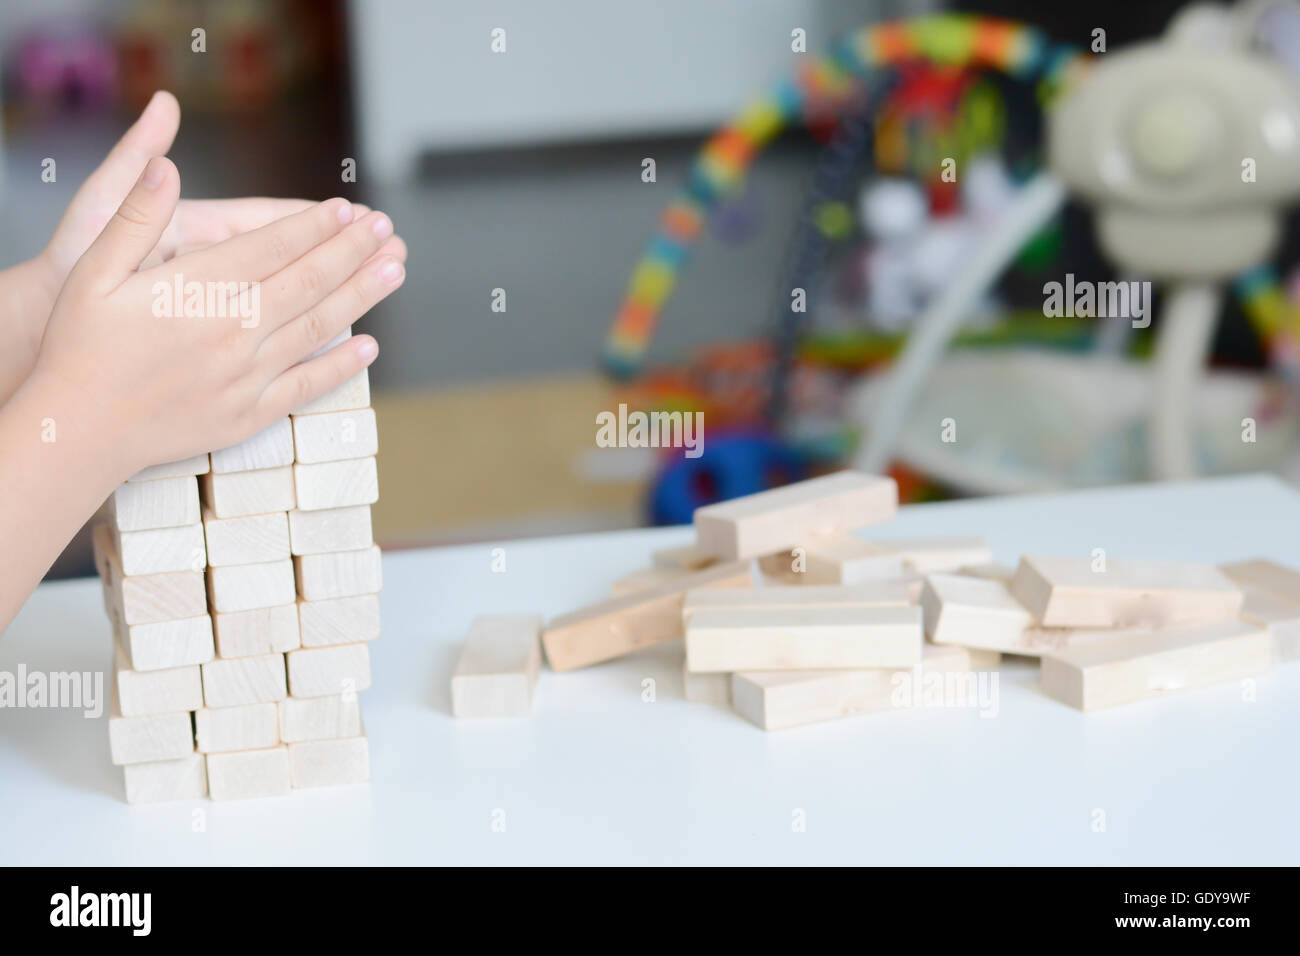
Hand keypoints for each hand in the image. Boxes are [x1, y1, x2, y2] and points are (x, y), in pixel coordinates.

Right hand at [0, 91, 405, 402]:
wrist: (80, 429)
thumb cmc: (82, 346)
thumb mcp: (93, 272)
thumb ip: (136, 218)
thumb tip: (166, 168)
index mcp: (198, 290)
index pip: (273, 247)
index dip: (314, 225)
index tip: (346, 209)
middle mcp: (232, 330)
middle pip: (308, 281)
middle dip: (352, 251)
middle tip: (386, 229)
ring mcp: (247, 374)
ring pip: (318, 326)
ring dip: (361, 296)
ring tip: (395, 270)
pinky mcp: (250, 412)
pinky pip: (307, 384)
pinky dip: (342, 364)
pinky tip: (369, 345)